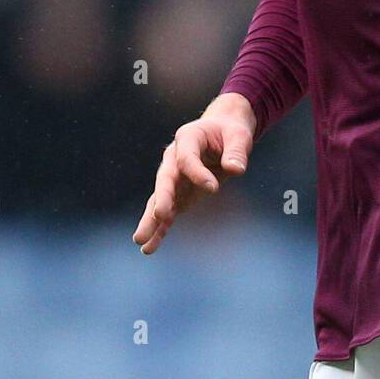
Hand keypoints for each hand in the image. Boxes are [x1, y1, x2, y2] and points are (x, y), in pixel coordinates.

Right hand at [132, 94, 255, 253]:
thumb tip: (236, 169)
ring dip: (152, 220)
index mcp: (188, 138)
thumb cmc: (230, 132)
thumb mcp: (238, 135)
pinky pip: (168, 213)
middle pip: (165, 179)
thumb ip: (236, 151)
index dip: (198, 173)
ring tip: (141, 240)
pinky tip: (150, 247)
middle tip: (160, 215)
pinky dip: (160, 230)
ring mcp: (174, 178)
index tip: (214, 189)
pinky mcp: (178, 194)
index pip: (187, 158)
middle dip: (163, 198)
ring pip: (159, 200)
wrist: (221, 132)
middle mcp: (174, 159)